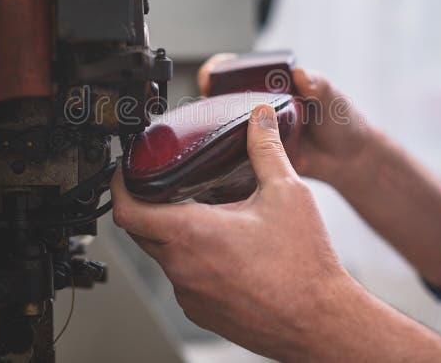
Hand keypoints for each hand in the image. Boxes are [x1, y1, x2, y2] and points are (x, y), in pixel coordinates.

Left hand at [111, 104, 353, 360]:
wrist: (321, 322)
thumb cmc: (304, 266)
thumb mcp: (288, 193)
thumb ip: (266, 150)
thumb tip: (260, 118)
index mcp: (192, 235)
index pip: (127, 211)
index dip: (119, 186)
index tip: (125, 173)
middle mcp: (182, 268)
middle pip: (141, 232)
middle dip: (148, 205)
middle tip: (167, 185)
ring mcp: (190, 295)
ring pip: (164, 256)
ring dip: (174, 234)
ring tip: (205, 215)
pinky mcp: (203, 312)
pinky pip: (183, 279)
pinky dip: (192, 260)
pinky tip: (223, 249)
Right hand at [198, 55, 375, 189]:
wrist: (350, 161)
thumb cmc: (343, 122)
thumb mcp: (331, 98)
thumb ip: (318, 85)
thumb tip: (302, 76)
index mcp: (273, 84)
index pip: (237, 70)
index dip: (219, 69)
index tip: (213, 74)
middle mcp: (259, 107)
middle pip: (221, 98)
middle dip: (206, 98)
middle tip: (204, 103)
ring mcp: (256, 133)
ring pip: (222, 127)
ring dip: (211, 128)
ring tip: (206, 130)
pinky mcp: (257, 158)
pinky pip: (233, 156)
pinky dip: (222, 155)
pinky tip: (217, 157)